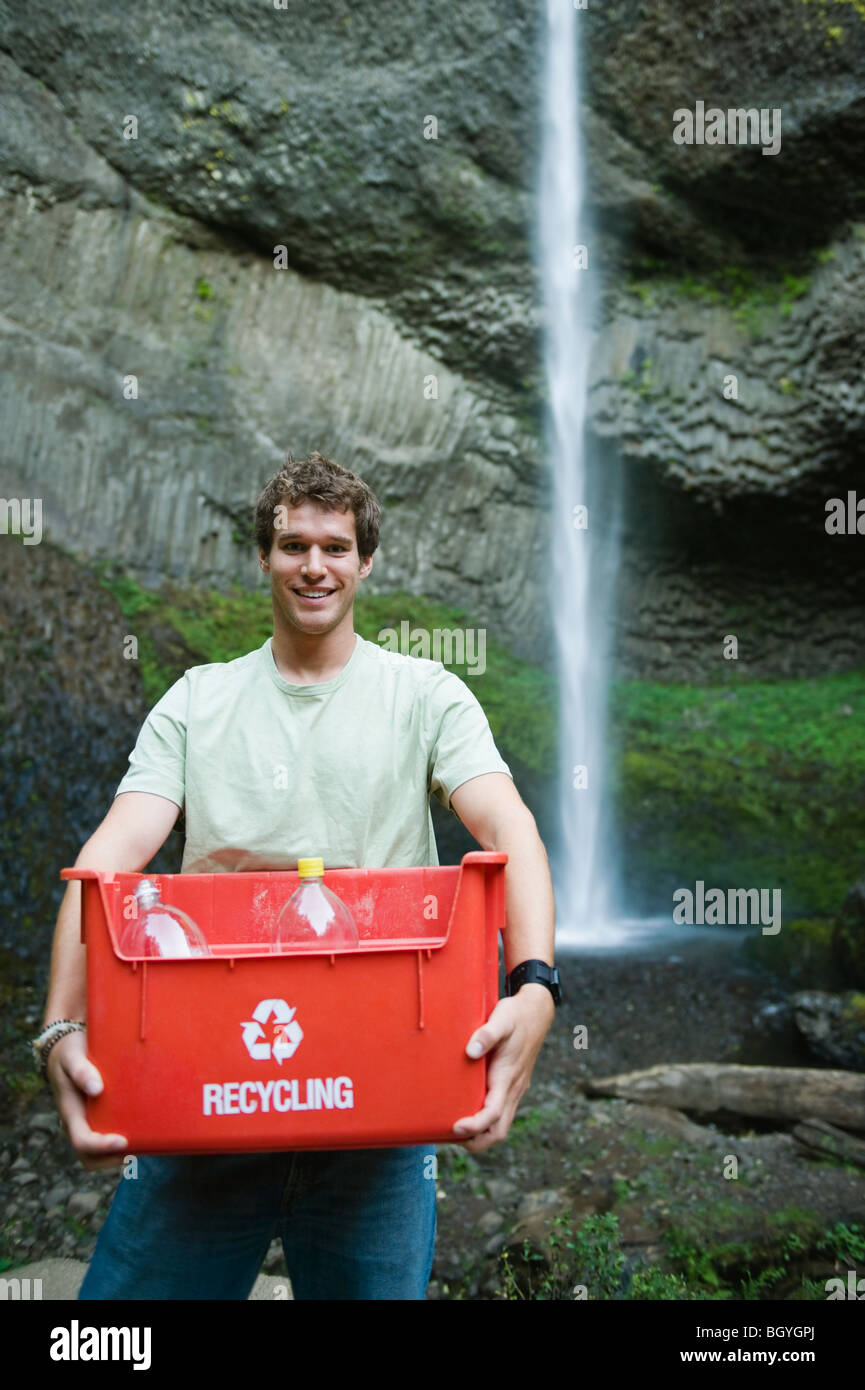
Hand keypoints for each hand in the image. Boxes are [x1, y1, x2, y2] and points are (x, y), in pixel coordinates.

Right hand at [46, 1030, 128, 1170]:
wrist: (66, 1050)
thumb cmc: (69, 1053)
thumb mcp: (72, 1056)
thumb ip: (81, 1070)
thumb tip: (97, 1089)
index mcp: (71, 1112)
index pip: (82, 1141)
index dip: (102, 1147)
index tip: (123, 1142)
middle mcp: (78, 1123)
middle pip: (91, 1157)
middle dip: (113, 1159)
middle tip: (140, 1148)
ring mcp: (88, 1122)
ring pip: (100, 1154)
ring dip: (119, 1155)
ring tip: (145, 1143)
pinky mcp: (98, 1117)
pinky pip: (108, 1136)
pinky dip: (123, 1142)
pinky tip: (142, 1130)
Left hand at [452, 984, 555, 1153]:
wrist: (538, 1012)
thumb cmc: (516, 1015)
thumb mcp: (502, 1018)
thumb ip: (487, 1034)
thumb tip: (470, 1051)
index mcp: (508, 1076)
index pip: (493, 1112)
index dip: (475, 1125)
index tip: (455, 1127)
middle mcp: (513, 1088)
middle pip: (498, 1131)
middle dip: (476, 1141)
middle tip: (449, 1136)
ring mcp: (515, 1089)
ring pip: (501, 1125)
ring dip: (480, 1135)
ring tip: (454, 1132)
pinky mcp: (513, 1085)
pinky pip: (501, 1114)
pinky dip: (485, 1122)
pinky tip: (468, 1112)